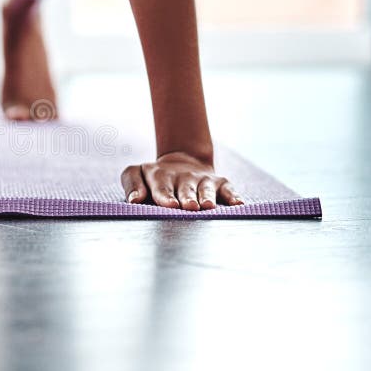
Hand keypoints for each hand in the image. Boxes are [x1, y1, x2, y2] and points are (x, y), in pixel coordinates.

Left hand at [121, 151, 242, 210]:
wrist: (181, 163)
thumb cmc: (154, 178)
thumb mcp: (136, 174)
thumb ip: (132, 185)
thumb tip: (134, 200)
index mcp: (160, 176)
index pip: (162, 187)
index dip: (166, 196)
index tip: (170, 205)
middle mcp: (183, 177)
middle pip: (185, 189)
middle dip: (187, 198)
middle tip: (189, 207)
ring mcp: (202, 179)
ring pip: (206, 189)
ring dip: (207, 197)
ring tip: (207, 206)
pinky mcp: (220, 182)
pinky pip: (228, 189)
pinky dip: (233, 197)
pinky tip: (238, 205)